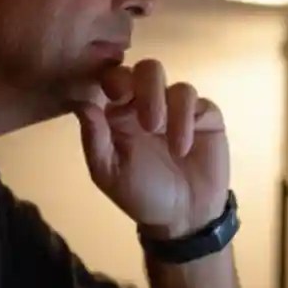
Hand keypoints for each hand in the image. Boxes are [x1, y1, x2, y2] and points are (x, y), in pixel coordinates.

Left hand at [74, 60, 229, 239]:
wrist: (183, 217)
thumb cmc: (142, 194)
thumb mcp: (109, 173)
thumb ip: (94, 139)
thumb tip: (81, 104)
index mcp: (121, 113)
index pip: (115, 79)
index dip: (114, 79)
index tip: (114, 94)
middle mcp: (150, 104)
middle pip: (148, 70)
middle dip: (147, 88)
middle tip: (147, 120)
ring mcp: (180, 109)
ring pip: (176, 84)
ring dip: (169, 109)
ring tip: (165, 139)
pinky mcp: (206, 117)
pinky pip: (200, 103)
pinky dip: (189, 122)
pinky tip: (183, 148)